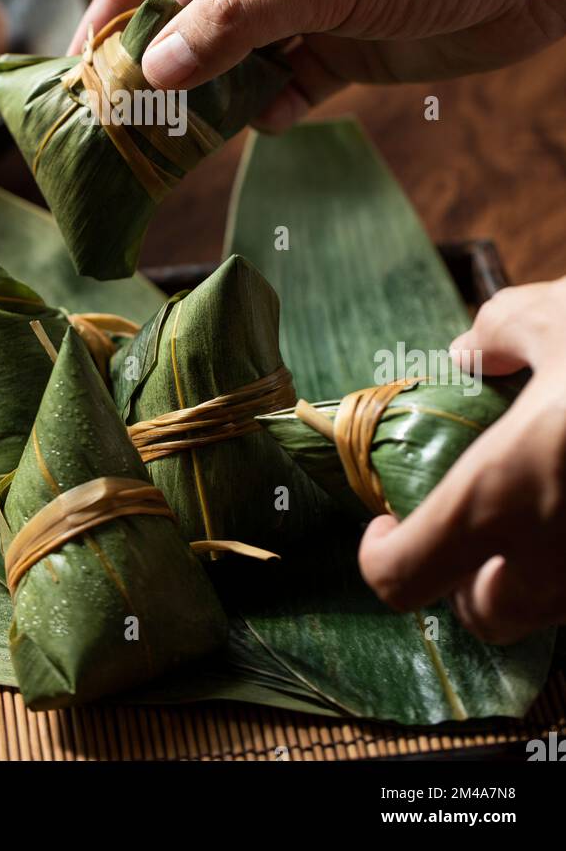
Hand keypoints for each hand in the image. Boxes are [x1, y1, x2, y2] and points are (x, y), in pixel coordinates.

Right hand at [70, 0, 565, 128]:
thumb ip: (233, 23)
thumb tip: (153, 73)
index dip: (116, 5)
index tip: (83, 60)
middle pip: (190, 9)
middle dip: (161, 60)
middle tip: (123, 115)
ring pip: (235, 52)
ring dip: (214, 92)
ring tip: (184, 136)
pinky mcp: (341, 43)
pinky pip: (286, 81)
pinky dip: (274, 105)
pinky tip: (271, 123)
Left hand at [359, 278, 565, 643]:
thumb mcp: (549, 315)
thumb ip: (497, 336)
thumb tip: (478, 352)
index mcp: (499, 498)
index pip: (404, 578)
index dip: (380, 557)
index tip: (385, 522)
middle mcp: (551, 557)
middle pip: (483, 614)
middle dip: (465, 578)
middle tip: (468, 522)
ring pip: (551, 607)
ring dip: (529, 570)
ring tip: (539, 504)